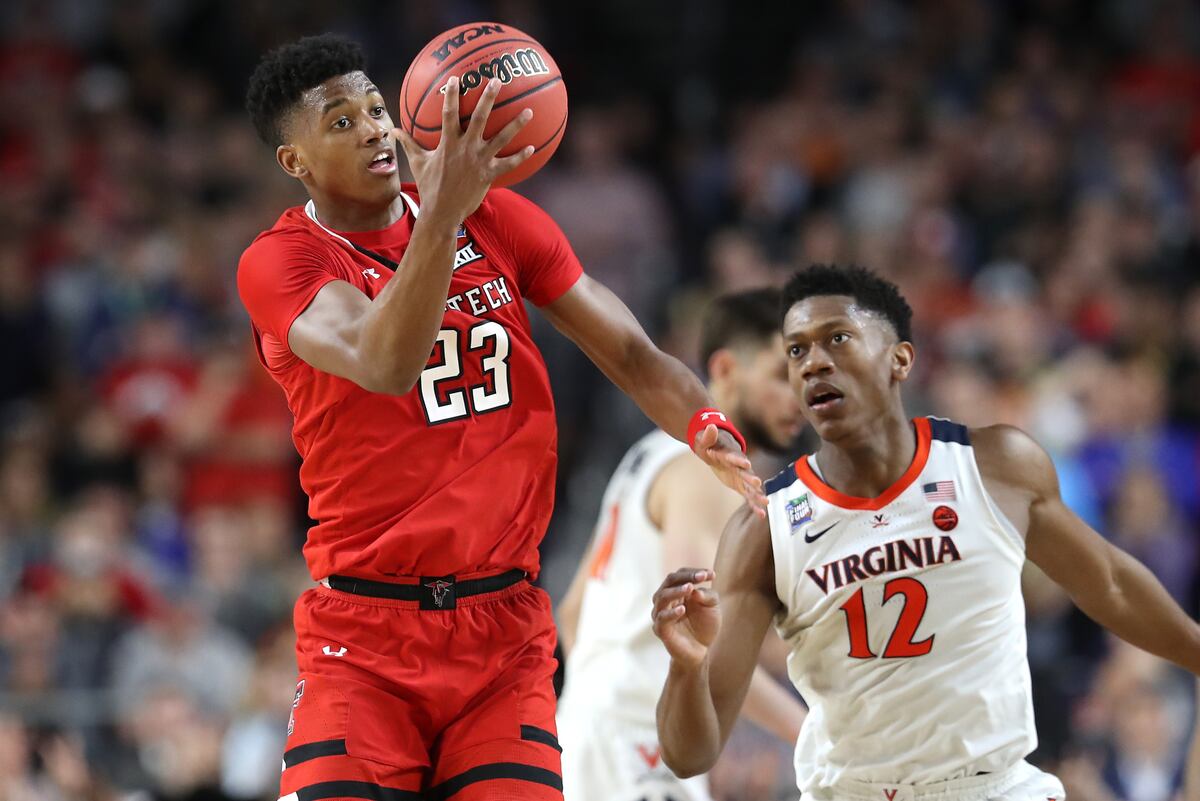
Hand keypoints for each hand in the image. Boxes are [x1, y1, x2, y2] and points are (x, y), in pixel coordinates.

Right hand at [394, 76, 532, 226]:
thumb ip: (408, 143)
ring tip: (529, 111)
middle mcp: (466, 147)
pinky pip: (509, 163)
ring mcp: (479, 160)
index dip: (452, 95)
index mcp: (448, 142)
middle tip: (498, 80)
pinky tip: (532, 147)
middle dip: (488, 97)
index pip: (448, 113)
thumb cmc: (430, 186)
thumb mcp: (418, 162)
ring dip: (516, 124)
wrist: (442, 211)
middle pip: (480, 117)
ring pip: (501, 138)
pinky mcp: (489, 174)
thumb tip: (393, 130)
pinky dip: (520, 156)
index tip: (456, 78)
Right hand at [652, 568, 720, 667]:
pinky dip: (671, 613)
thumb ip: (707, 596)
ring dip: (676, 591)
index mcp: (677, 590)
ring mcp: (661, 613)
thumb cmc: (705, 625)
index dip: (694, 572)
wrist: (701, 650)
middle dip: (685, 577)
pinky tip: (682, 609)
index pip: (681, 574)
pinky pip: (662, 618)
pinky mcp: (660, 629)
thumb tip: (695, 590)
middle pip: (670, 581)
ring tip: (689, 588)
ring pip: (662, 597)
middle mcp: (666, 599)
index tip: (712, 575)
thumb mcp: (712, 607)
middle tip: (700, 577)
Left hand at [693, 424, 766, 514]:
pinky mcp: (742, 486)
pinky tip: (762, 515)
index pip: (734, 456)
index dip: (739, 460)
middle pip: (746, 472)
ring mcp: (742, 476)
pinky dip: (754, 505)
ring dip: (757, 494)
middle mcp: (740, 466)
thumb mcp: (704, 440)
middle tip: (758, 483)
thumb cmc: (709, 444)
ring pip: (750, 487)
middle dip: (751, 477)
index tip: (746, 463)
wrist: (717, 450)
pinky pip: (749, 496)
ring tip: (766, 502)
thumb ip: (708, 436)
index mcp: (730, 454)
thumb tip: (710, 426)